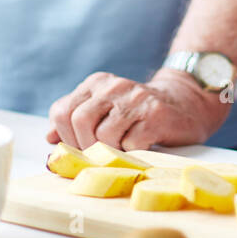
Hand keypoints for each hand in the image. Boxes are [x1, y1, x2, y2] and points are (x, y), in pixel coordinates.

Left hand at [47, 69, 230, 150]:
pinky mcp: (155, 115)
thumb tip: (48, 139)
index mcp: (97, 83)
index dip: (64, 136)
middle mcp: (114, 86)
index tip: (77, 147)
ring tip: (122, 149)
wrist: (187, 104)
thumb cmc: (141, 113)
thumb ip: (76, 121)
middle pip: (79, 120)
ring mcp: (136, 99)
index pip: (62, 110)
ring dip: (109, 152)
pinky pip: (130, 144)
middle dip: (84, 145)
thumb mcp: (105, 110)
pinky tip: (141, 146)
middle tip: (97, 154)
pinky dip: (131, 153)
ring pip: (103, 135)